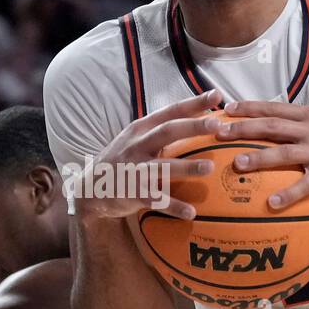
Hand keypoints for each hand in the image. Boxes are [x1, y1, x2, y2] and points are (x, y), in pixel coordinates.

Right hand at [67, 91, 220, 219]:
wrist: (91, 188)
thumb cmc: (123, 160)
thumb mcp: (136, 139)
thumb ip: (161, 131)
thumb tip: (200, 119)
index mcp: (141, 129)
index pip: (170, 111)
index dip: (193, 103)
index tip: (216, 95)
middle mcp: (136, 145)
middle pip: (167, 132)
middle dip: (192, 127)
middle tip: (217, 125)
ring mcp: (134, 169)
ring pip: (162, 166)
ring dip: (186, 167)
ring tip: (209, 167)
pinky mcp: (132, 193)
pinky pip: (156, 200)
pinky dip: (173, 206)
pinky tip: (191, 213)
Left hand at [219, 101, 308, 207]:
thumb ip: (297, 124)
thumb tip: (265, 123)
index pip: (274, 108)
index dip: (249, 108)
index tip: (226, 109)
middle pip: (273, 126)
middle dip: (244, 128)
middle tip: (220, 133)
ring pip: (285, 152)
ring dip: (259, 158)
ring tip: (238, 164)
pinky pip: (305, 185)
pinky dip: (287, 194)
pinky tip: (271, 204)